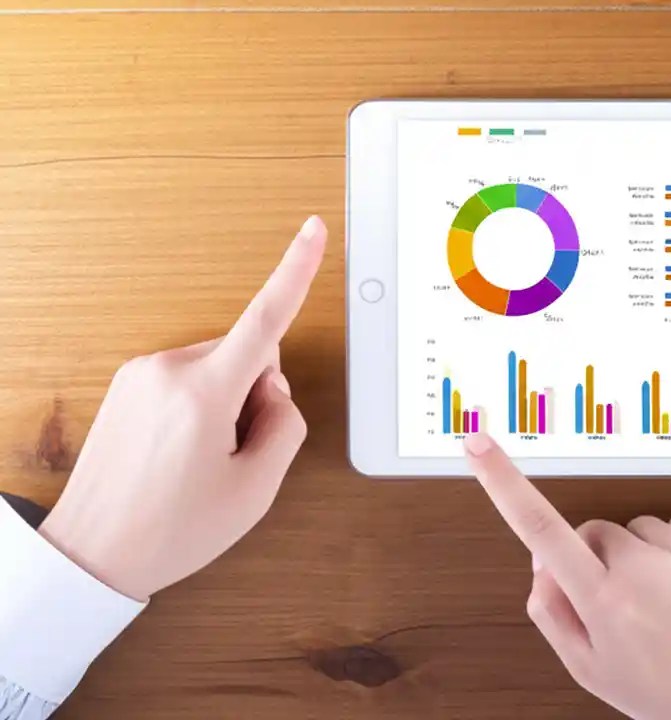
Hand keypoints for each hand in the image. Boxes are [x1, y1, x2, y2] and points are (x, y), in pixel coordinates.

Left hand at [37, 216, 327, 600]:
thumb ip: (286, 424)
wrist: (92, 552)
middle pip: (248, 354)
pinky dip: (199, 405)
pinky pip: (188, 377)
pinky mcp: (128, 383)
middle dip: (257, 392)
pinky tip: (180, 451)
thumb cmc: (171, 529)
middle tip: (234, 451)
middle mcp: (168, 371)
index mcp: (204, 394)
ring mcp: (142, 374)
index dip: (296, 270)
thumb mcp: (256, 489)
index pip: (267, 319)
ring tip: (201, 458)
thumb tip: (275, 389)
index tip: (313, 230)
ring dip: (227, 401)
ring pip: (219, 366)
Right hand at [464, 433, 670, 719]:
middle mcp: (645, 565)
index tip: (477, 445)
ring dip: (644, 560)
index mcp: (606, 602)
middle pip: (592, 533)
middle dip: (596, 562)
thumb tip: (540, 560)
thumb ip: (551, 613)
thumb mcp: (593, 671)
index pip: (539, 529)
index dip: (502, 482)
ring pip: (637, 531)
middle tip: (627, 611)